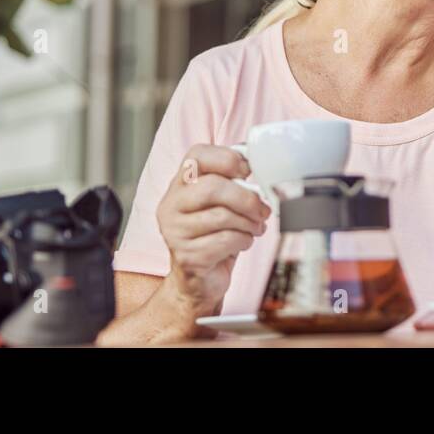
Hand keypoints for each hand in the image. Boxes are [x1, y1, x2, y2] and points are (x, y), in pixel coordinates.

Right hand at [156, 144, 270, 318]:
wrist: (198, 278)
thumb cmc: (214, 233)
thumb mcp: (222, 201)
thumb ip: (234, 179)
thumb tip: (260, 160)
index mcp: (180, 184)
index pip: (197, 155)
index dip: (228, 159)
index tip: (248, 171)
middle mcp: (171, 204)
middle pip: (213, 187)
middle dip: (247, 198)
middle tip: (262, 209)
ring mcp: (174, 231)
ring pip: (223, 216)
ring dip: (249, 222)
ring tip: (255, 227)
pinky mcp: (186, 255)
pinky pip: (226, 240)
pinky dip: (244, 240)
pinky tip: (243, 241)